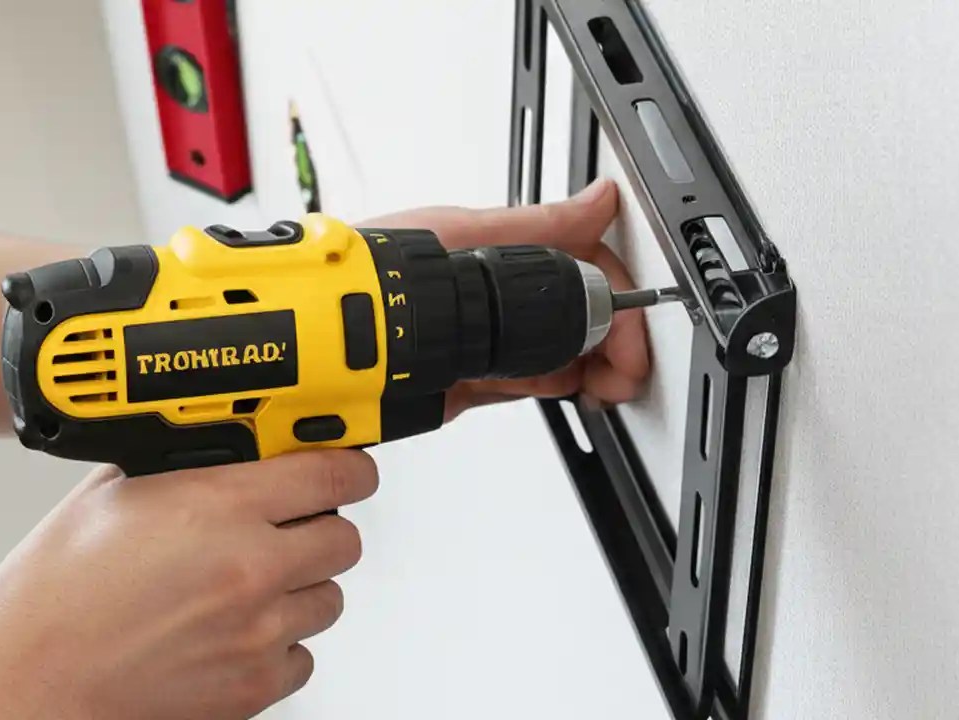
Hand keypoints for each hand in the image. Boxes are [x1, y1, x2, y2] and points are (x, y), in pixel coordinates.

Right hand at [0, 450, 377, 719]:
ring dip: (300, 587)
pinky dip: (279, 643)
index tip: (345, 467)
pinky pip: (303, 655)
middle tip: (288, 528)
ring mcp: (257, 632)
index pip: (336, 472)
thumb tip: (224, 447)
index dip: (347, 466)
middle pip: (344, 537)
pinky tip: (234, 632)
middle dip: (321, 527)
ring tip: (246, 586)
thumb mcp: (109, 497)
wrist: (26, 685)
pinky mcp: (254, 687)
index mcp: (219, 507)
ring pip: (329, 597)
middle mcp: (251, 568)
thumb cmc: (51, 600)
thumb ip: (182, 466)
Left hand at [361, 179, 649, 419]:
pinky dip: (557, 384)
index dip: (617, 299)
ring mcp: (487, 340)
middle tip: (624, 370)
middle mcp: (498, 298)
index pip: (583, 269)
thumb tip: (599, 197)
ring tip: (606, 384)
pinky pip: (528, 381)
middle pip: (578, 316)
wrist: (325, 341)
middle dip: (613, 342)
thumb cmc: (378, 272)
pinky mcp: (469, 381)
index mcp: (502, 253)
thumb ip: (535, 225)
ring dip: (592, 367)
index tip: (633, 327)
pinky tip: (572, 386)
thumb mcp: (464, 235)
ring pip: (561, 353)